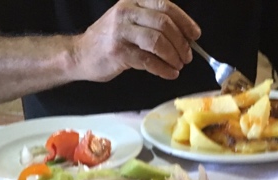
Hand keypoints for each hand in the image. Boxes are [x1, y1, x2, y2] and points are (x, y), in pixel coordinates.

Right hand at [76, 0, 200, 81]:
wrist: (81, 54)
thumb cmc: (111, 40)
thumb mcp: (130, 22)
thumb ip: (153, 24)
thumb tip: (185, 37)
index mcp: (133, 1)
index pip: (165, 6)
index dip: (184, 21)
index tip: (196, 35)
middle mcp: (126, 12)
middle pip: (164, 24)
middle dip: (181, 42)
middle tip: (187, 56)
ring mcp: (121, 32)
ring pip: (157, 41)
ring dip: (173, 56)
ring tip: (179, 66)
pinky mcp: (118, 52)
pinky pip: (148, 60)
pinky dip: (163, 69)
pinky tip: (169, 74)